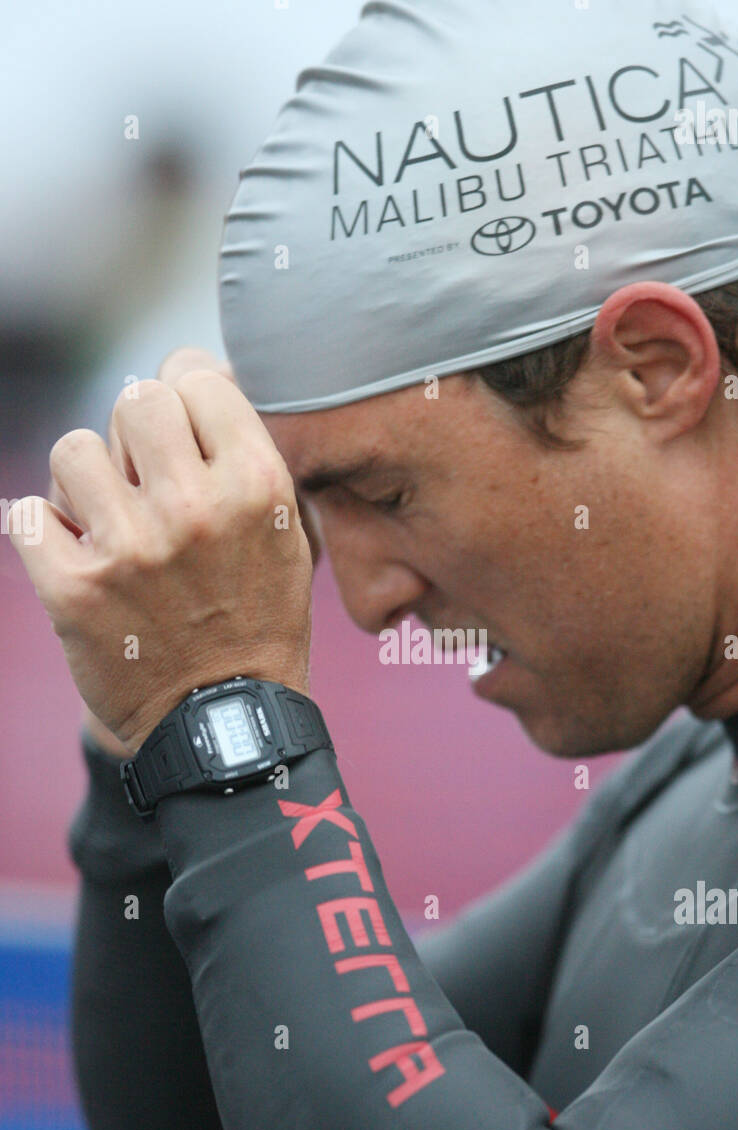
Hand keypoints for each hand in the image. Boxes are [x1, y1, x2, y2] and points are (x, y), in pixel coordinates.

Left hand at [9, 352, 312, 753]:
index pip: (194, 377)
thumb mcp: (285, 531)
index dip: (184, 396)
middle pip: (133, 401)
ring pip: (72, 450)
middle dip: (135, 435)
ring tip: (108, 521)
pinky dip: (44, 534)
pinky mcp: (73, 589)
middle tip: (145, 478)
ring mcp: (130, 549)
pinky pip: (27, 514)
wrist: (224, 719)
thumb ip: (248, 455)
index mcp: (256, 485)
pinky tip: (74, 555)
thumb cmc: (258, 617)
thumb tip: (200, 378)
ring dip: (86, 483)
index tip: (182, 427)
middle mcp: (194, 508)